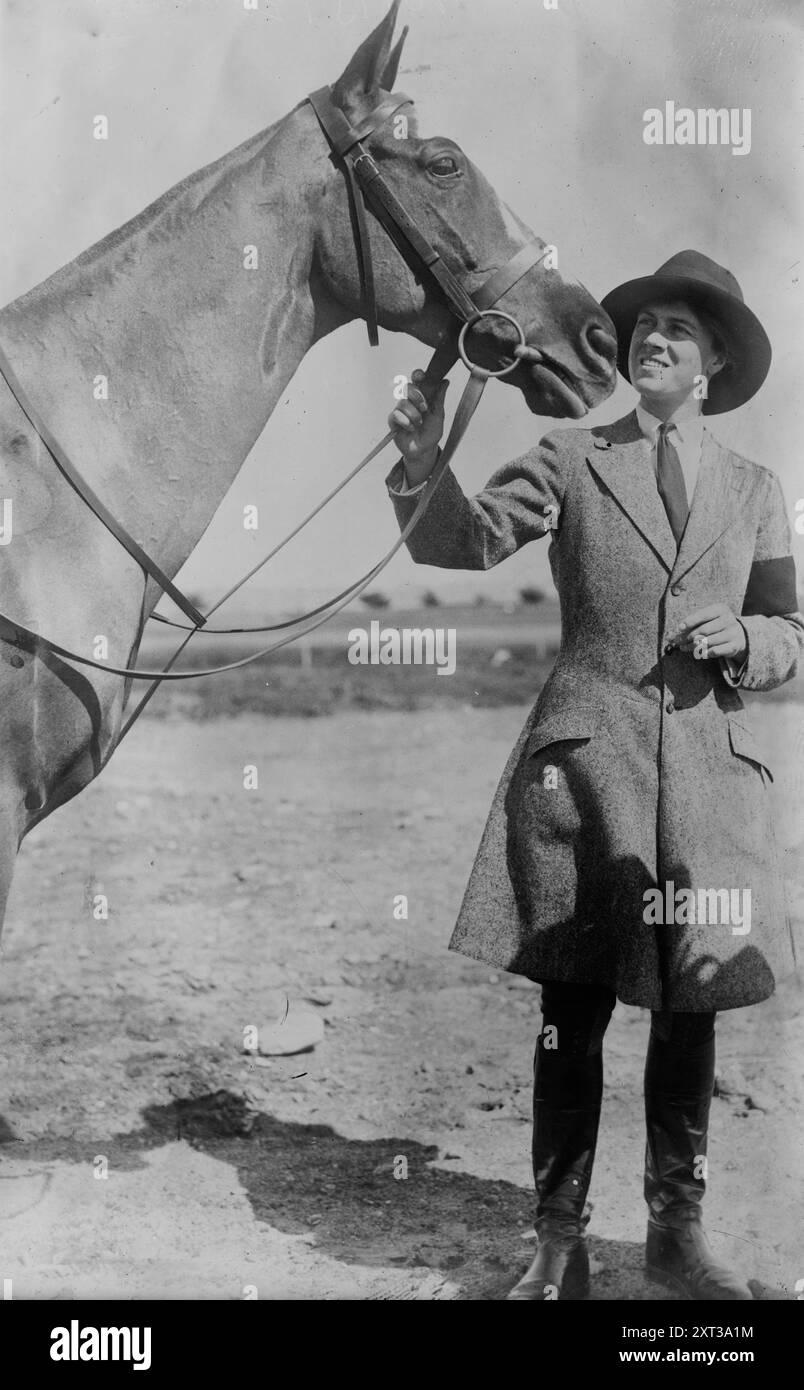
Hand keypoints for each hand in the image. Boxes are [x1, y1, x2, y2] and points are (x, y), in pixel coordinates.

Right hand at [387, 368, 448, 485]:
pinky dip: (405, 422)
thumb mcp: (439, 415)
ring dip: (413, 414)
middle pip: (408, 387)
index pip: (417, 380)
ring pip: (402, 402)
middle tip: (425, 408)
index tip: (421, 376)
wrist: (424, 450)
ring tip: (419, 424)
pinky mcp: (393, 420)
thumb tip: (445, 381)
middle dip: (417, 396)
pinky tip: (410, 428)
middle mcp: (410, 401)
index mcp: (422, 396)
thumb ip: (439, 398)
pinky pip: (395, 414)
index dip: (418, 375)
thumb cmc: (431, 432)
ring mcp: (400, 410)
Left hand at [666, 604, 747, 660]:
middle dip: (688, 637)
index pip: (703, 614)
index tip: (679, 628)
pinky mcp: (734, 646)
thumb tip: (669, 637)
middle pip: (704, 630)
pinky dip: (705, 653)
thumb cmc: (715, 625)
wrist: (738, 635)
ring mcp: (733, 633)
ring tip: (684, 647)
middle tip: (678, 642)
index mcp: (720, 609)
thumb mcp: (705, 620)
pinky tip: (700, 652)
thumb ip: (689, 626)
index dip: (690, 621)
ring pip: (708, 642)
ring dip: (693, 646)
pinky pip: (716, 651)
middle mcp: (728, 620)